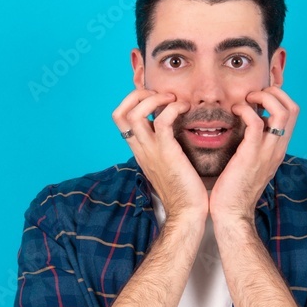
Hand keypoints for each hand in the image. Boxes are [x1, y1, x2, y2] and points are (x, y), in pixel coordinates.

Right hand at [112, 89, 207, 223]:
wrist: (186, 211)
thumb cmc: (183, 190)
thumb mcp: (167, 164)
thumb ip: (163, 148)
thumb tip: (172, 132)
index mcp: (139, 151)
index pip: (120, 120)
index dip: (132, 102)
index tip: (155, 99)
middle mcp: (140, 149)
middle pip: (119, 113)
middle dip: (137, 95)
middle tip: (161, 95)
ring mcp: (150, 150)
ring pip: (135, 114)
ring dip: (154, 99)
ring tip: (172, 99)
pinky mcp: (166, 152)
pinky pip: (161, 121)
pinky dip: (172, 108)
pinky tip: (185, 109)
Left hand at [210, 86, 298, 224]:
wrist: (232, 212)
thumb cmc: (235, 189)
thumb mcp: (252, 163)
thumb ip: (255, 146)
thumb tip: (248, 128)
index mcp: (279, 149)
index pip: (293, 114)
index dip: (279, 98)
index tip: (257, 98)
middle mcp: (278, 148)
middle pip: (293, 108)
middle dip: (274, 92)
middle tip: (253, 95)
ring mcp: (267, 152)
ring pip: (281, 112)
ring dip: (263, 97)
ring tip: (246, 100)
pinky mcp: (251, 155)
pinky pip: (256, 123)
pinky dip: (245, 110)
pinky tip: (234, 112)